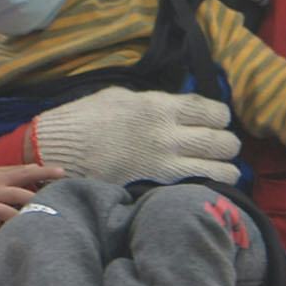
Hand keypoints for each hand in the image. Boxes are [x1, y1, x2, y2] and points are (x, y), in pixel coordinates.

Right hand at [0, 163, 65, 241]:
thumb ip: (16, 172)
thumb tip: (38, 167)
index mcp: (2, 178)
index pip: (26, 173)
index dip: (45, 172)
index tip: (63, 173)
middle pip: (19, 195)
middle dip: (36, 201)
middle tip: (56, 206)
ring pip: (6, 214)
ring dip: (21, 220)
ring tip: (38, 227)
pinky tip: (11, 247)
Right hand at [33, 88, 239, 184]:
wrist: (57, 151)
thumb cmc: (84, 120)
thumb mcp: (120, 97)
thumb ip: (152, 103)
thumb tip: (172, 109)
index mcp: (160, 107)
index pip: (210, 111)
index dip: (222, 117)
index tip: (220, 121)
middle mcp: (169, 136)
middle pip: (222, 141)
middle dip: (228, 145)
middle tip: (224, 147)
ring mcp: (164, 165)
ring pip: (218, 170)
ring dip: (227, 170)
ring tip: (225, 170)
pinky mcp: (156, 187)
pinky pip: (196, 188)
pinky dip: (208, 187)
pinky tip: (207, 186)